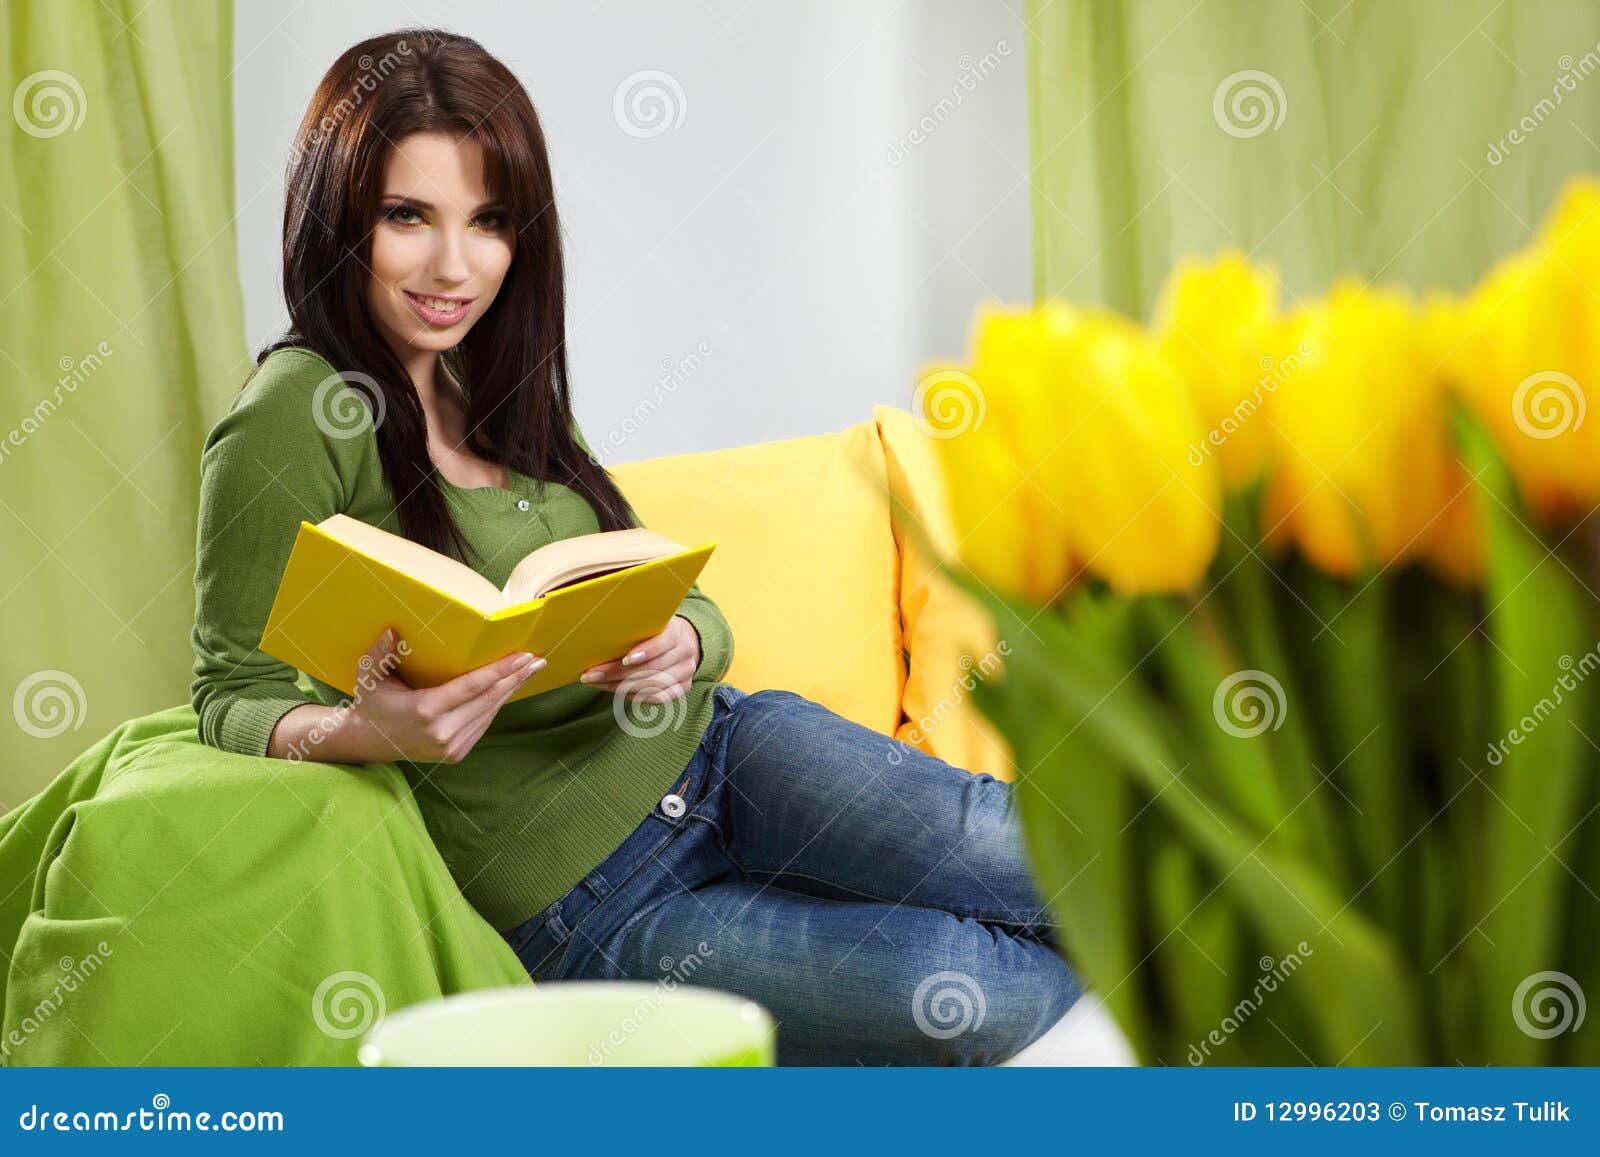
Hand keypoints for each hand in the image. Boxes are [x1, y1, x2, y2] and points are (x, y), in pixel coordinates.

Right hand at [348, 628, 545, 763]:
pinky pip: (483, 724)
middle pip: (489, 699)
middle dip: (516, 678)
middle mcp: (442, 731)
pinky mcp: (457, 754)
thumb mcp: (369, 676)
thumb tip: (392, 631)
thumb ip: (380, 654)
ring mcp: (451, 746)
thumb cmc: (372, 703)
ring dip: (510, 691)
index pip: (472, 686)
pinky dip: (496, 705)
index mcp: (425, 710)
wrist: (369, 743)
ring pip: (490, 713)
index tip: (523, 657)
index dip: (501, 671)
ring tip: (528, 671)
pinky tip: (507, 689)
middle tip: (538, 660)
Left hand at [579, 614, 699, 704]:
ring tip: (598, 683)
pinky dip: (634, 696)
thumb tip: (598, 637)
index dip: (645, 652)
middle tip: (592, 675)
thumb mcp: (648, 622)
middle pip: (652, 668)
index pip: (663, 643)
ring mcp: (686, 671)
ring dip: (620, 687)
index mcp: (677, 631)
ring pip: (652, 685)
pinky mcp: (684, 687)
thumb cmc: (654, 630)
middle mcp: (685, 651)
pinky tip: (616, 690)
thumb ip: (632, 628)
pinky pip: (657, 697)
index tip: (624, 660)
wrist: (680, 641)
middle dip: (618, 673)